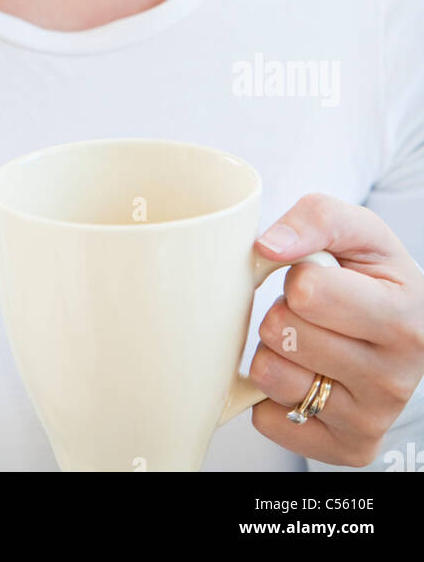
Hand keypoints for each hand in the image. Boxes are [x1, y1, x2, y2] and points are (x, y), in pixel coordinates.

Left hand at [248, 193, 423, 466]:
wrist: (400, 326)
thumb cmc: (370, 274)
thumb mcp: (356, 231)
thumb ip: (314, 219)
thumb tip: (266, 247)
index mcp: (403, 317)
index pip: (307, 291)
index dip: (298, 276)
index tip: (319, 279)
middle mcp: (395, 379)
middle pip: (282, 334)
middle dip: (282, 312)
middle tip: (311, 314)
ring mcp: (372, 421)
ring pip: (270, 377)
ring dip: (273, 352)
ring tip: (306, 343)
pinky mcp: (346, 450)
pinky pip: (267, 420)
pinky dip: (272, 396)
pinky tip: (304, 376)